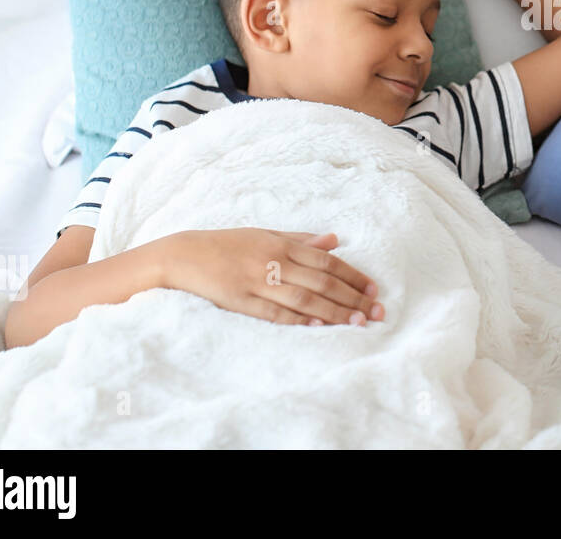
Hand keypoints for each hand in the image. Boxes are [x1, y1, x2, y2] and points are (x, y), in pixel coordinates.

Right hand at [161, 228, 384, 326]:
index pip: (327, 261)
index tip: (373, 288)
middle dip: (352, 297)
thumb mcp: (266, 234)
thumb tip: (335, 240)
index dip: (353, 275)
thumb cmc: (228, 244)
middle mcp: (274, 261)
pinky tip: (319, 327)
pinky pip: (275, 312)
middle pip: (321, 282)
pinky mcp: (241, 301)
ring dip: (334, 312)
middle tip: (376, 311)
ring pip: (304, 298)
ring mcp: (257, 282)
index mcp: (281, 244)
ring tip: (358, 322)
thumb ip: (301, 239)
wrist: (183, 255)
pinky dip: (298, 320)